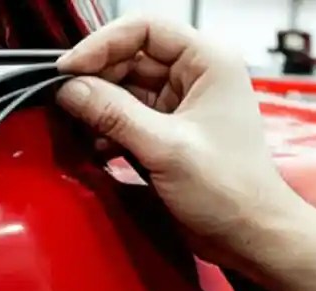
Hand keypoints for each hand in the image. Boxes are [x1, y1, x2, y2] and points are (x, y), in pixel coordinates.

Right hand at [56, 14, 311, 270]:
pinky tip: (96, 147)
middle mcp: (196, 77)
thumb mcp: (166, 149)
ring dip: (99, 107)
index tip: (70, 68)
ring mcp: (181, 106)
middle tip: (65, 100)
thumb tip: (71, 90)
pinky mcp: (169, 134)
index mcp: (209, 62)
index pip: (144, 29)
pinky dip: (108, 130)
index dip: (102, 44)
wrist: (250, 235)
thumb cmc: (234, 191)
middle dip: (96, 80)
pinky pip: (128, 119)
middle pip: (129, 59)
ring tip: (78, 126)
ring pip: (125, 90)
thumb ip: (114, 115)